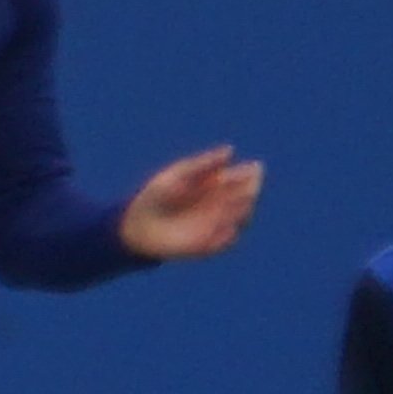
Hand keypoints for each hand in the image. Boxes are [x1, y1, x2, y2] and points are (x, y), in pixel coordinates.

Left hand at [118, 146, 261, 261]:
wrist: (138, 225)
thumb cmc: (156, 196)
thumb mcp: (178, 175)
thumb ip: (203, 164)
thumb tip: (231, 149)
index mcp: (214, 185)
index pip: (239, 178)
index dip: (248, 173)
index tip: (254, 167)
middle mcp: (220, 205)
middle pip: (244, 197)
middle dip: (248, 191)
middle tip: (248, 186)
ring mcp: (217, 225)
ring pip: (241, 218)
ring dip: (241, 211)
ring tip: (236, 203)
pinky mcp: (211, 244)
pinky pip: (226, 240)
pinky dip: (228, 234)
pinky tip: (227, 227)